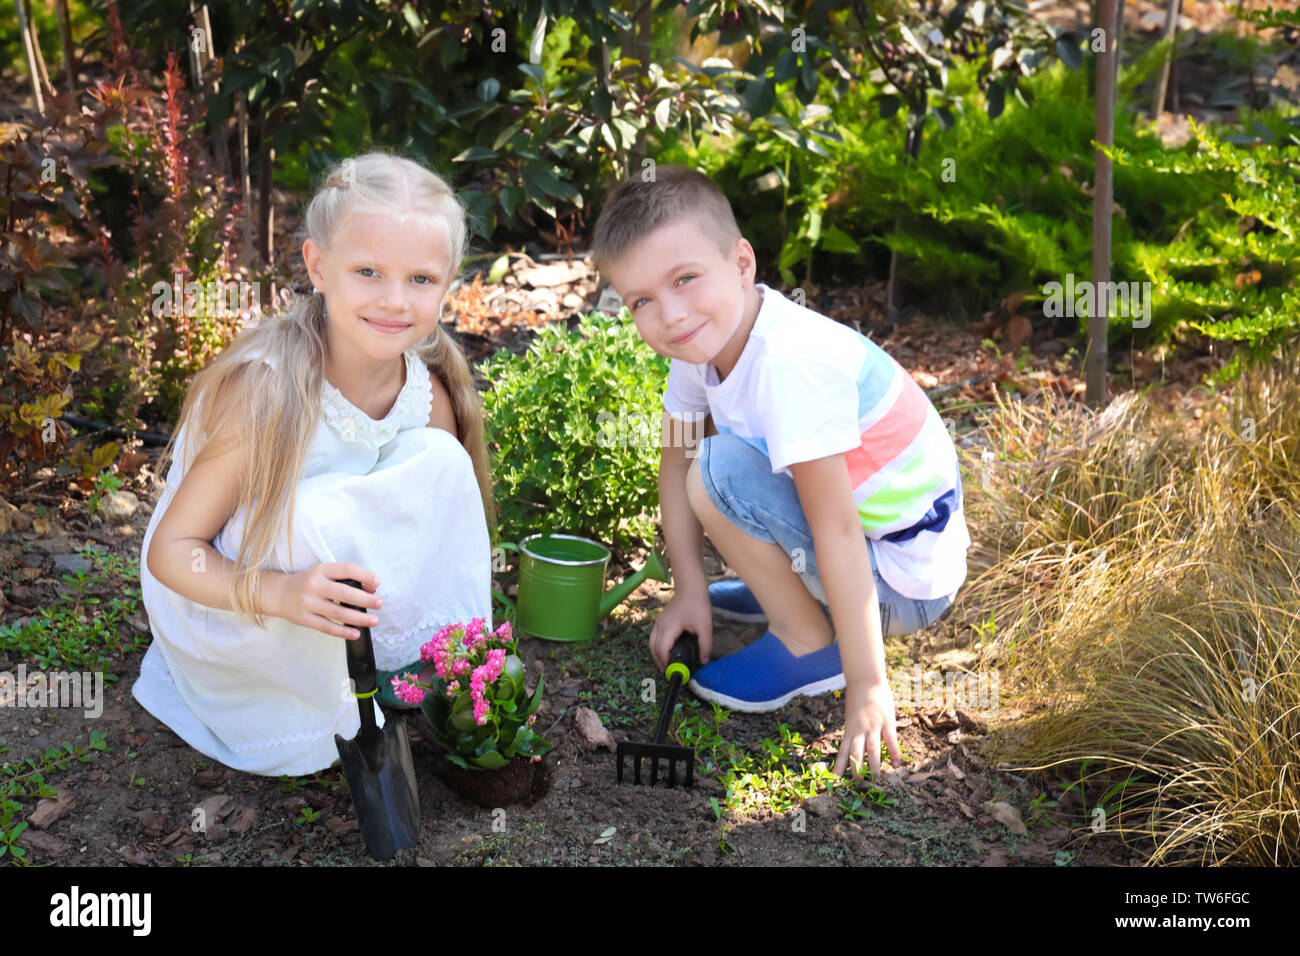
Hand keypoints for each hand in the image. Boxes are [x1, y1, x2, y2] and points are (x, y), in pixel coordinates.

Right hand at [264, 563, 381, 640]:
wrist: (278, 594)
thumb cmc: (308, 583)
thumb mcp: (323, 574)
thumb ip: (344, 578)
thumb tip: (370, 589)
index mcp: (321, 570)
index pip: (347, 569)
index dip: (365, 575)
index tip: (377, 584)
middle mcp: (314, 585)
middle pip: (345, 593)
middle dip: (365, 599)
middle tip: (379, 604)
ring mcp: (308, 603)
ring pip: (338, 613)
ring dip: (359, 618)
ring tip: (374, 620)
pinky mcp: (304, 619)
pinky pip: (327, 627)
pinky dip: (343, 631)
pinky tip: (356, 633)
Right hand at [649, 588, 711, 671]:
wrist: (691, 586)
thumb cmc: (697, 604)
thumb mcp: (705, 626)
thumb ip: (705, 645)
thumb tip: (704, 661)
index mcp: (669, 628)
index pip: (662, 650)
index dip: (665, 663)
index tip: (672, 672)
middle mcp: (660, 625)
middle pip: (653, 648)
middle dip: (659, 661)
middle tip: (667, 671)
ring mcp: (659, 621)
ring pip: (651, 642)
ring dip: (656, 654)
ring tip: (665, 663)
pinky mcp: (660, 619)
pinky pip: (654, 636)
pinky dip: (657, 646)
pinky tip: (666, 649)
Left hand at [835, 679, 902, 778]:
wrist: (866, 679)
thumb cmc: (858, 699)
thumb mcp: (851, 717)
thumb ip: (854, 732)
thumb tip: (853, 748)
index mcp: (849, 730)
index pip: (842, 752)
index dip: (839, 766)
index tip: (835, 781)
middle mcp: (859, 730)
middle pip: (856, 753)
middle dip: (856, 770)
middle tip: (858, 785)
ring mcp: (873, 726)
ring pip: (872, 749)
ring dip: (874, 765)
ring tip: (876, 780)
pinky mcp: (886, 721)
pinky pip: (890, 739)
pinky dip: (894, 752)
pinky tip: (896, 764)